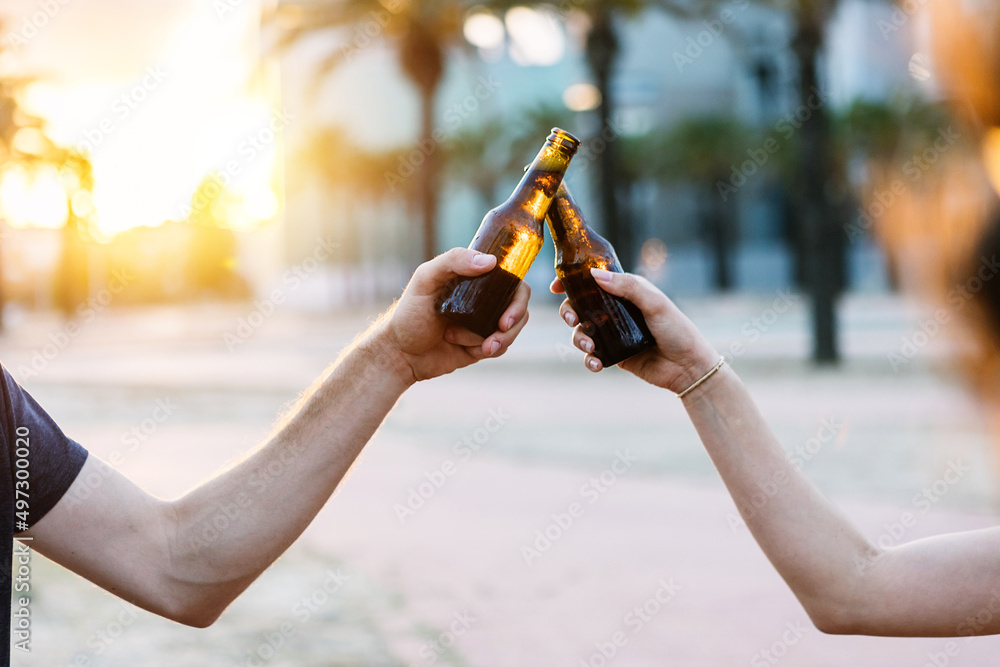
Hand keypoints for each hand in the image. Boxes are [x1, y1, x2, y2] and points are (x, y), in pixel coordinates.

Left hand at [382, 247, 530, 382]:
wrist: (401, 354)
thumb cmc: (409, 313)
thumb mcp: (425, 279)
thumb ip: (453, 261)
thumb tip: (490, 262)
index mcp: (474, 278)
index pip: (510, 277)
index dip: (518, 293)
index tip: (508, 310)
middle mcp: (483, 298)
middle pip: (519, 304)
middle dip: (515, 318)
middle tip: (501, 328)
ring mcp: (484, 322)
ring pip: (513, 328)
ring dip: (499, 338)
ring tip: (479, 346)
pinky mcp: (482, 344)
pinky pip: (501, 347)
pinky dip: (490, 349)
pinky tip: (471, 350)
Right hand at [551, 269, 717, 392]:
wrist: (688, 367)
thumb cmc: (677, 329)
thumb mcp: (655, 302)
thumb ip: (627, 286)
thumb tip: (594, 274)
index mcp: (624, 293)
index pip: (593, 282)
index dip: (572, 282)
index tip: (556, 286)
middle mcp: (615, 311)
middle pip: (580, 307)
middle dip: (568, 312)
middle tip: (571, 319)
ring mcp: (613, 334)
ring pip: (582, 332)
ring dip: (579, 338)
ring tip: (590, 346)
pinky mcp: (614, 356)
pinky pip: (592, 356)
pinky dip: (589, 360)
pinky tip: (597, 364)